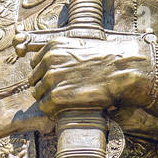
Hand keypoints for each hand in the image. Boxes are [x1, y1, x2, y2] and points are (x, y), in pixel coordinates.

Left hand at [25, 35, 151, 115]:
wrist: (122, 70)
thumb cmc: (108, 59)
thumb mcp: (81, 46)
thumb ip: (63, 54)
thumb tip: (51, 67)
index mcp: (53, 47)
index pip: (35, 65)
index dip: (44, 75)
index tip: (55, 82)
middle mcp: (49, 60)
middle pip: (35, 80)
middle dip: (45, 88)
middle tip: (59, 95)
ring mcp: (52, 78)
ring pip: (38, 94)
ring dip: (48, 100)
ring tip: (62, 104)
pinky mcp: (57, 96)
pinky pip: (45, 107)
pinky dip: (52, 111)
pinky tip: (63, 111)